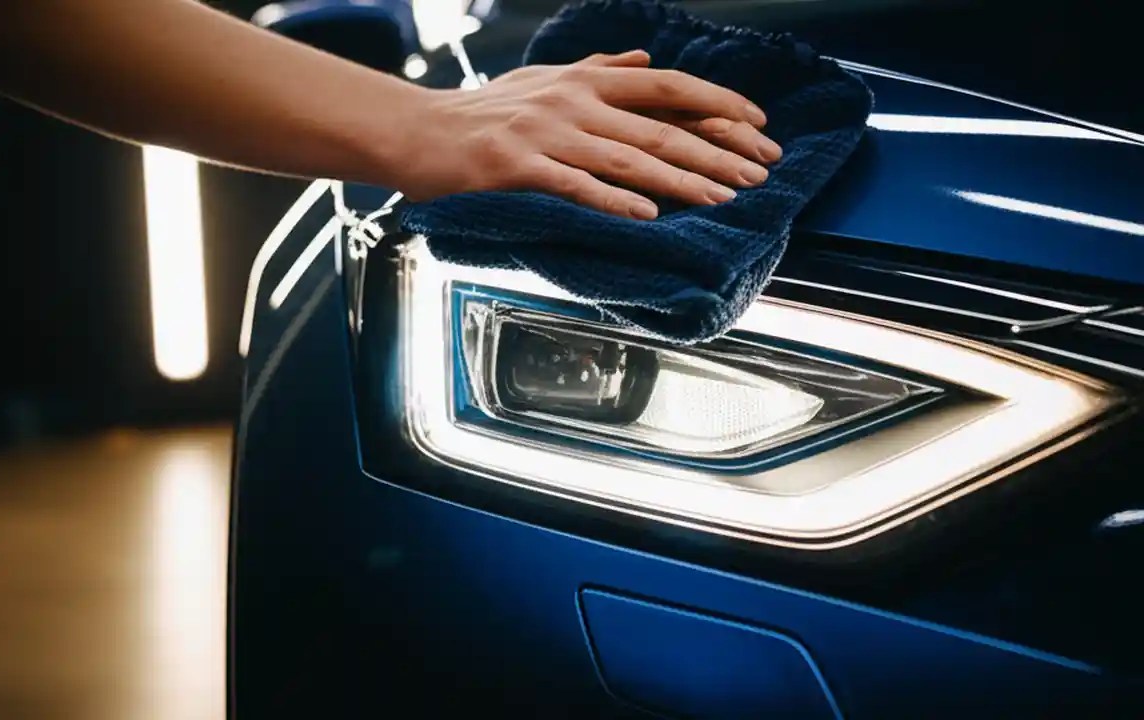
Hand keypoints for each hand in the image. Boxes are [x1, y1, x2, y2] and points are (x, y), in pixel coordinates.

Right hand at [390, 50, 780, 219]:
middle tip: (759, 175)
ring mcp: (546, 134)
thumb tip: (644, 59)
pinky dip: (612, 201)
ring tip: (722, 200)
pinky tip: (647, 218)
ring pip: (627, 157)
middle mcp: (573, 102)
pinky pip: (573, 185)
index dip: (718, 104)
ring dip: (681, 181)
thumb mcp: (544, 79)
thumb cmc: (483, 112)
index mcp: (585, 81)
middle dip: (716, 152)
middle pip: (660, 127)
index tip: (759, 127)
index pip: (668, 87)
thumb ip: (597, 70)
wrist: (418, 131)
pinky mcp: (517, 167)